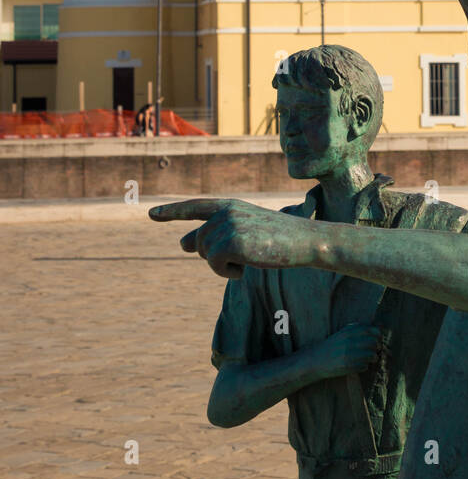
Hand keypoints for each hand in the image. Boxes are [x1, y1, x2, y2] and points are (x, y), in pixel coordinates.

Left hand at [149, 198, 313, 278]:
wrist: (304, 242)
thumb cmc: (279, 239)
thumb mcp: (245, 233)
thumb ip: (214, 235)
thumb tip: (182, 243)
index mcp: (230, 206)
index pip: (195, 207)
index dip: (172, 211)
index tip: (151, 213)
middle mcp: (226, 211)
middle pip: (198, 241)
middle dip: (213, 256)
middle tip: (242, 259)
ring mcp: (228, 224)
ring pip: (204, 254)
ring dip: (223, 265)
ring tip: (249, 260)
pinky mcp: (231, 241)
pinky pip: (213, 263)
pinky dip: (227, 272)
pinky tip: (247, 268)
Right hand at [315, 323, 383, 378]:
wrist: (316, 360)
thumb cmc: (333, 345)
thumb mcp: (345, 333)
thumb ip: (361, 329)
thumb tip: (381, 326)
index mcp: (350, 331)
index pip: (374, 331)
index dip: (378, 336)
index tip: (376, 340)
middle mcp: (350, 341)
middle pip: (375, 344)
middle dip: (376, 348)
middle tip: (371, 350)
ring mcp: (350, 354)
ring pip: (372, 356)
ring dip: (371, 358)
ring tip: (364, 358)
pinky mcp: (349, 366)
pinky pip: (365, 366)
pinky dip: (363, 366)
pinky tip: (356, 364)